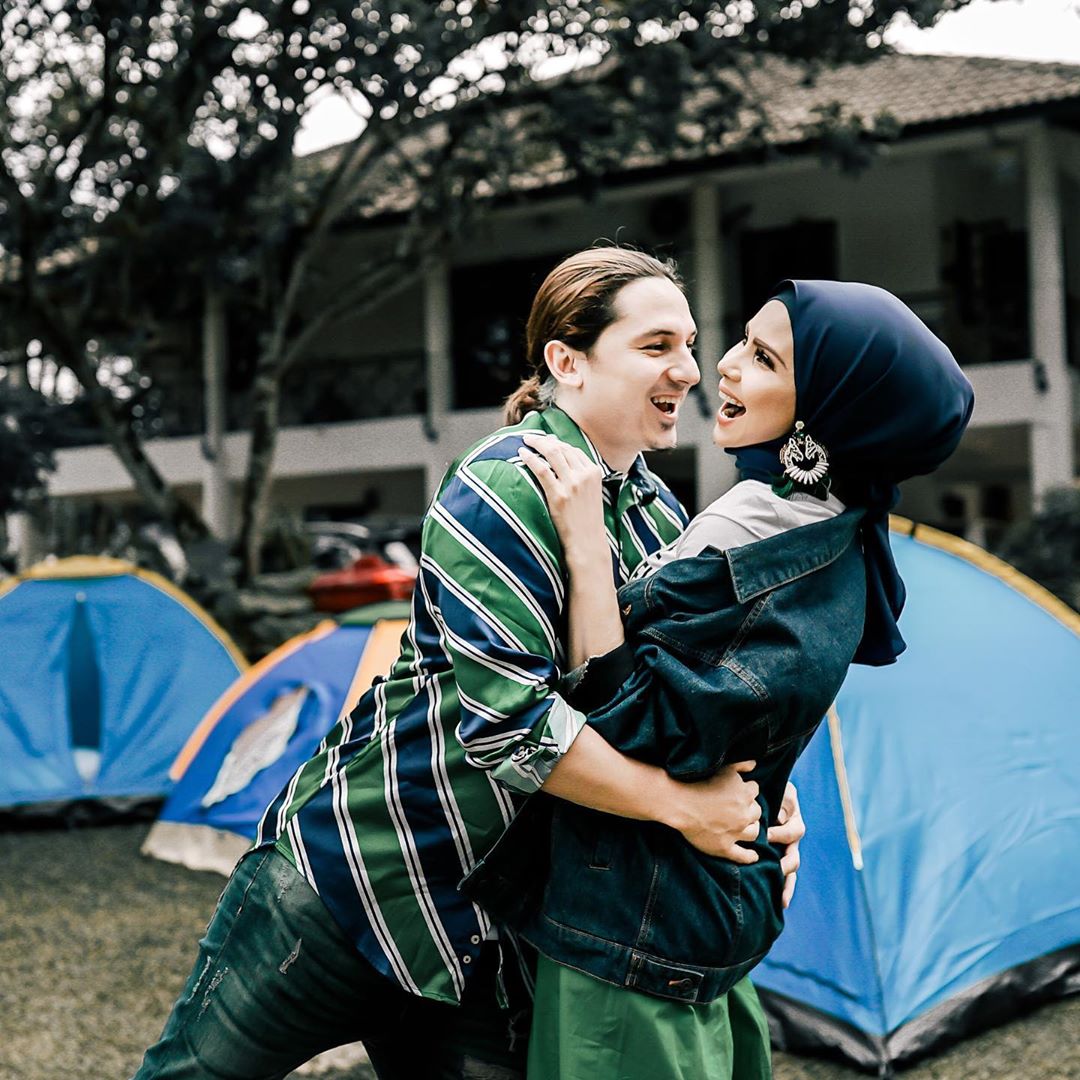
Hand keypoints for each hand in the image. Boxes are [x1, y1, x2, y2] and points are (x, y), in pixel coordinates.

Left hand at [519, 432, 606, 569]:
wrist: (588, 542)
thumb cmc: (587, 521)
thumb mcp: (592, 494)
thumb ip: (582, 478)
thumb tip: (564, 465)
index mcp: (595, 472)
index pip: (573, 450)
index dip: (558, 443)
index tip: (546, 440)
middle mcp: (585, 475)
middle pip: (562, 448)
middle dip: (545, 440)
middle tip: (531, 437)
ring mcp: (572, 484)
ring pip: (552, 454)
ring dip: (537, 443)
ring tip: (526, 440)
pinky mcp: (559, 495)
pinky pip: (542, 470)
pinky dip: (531, 459)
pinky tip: (522, 454)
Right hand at [668, 760, 760, 863]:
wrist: (679, 802)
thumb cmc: (698, 782)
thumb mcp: (723, 768)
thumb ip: (742, 764)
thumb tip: (754, 765)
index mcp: (744, 794)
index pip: (754, 790)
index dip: (746, 789)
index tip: (739, 790)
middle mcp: (744, 814)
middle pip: (756, 811)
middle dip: (750, 808)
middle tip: (740, 807)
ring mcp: (735, 832)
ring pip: (753, 832)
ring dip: (752, 828)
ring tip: (747, 826)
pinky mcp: (724, 847)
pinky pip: (742, 855)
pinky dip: (749, 856)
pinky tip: (753, 856)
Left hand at [767, 781, 805, 907]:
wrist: (764, 792)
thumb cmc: (773, 789)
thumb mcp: (782, 790)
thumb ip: (785, 801)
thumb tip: (781, 818)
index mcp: (794, 823)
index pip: (792, 832)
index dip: (780, 834)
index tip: (765, 834)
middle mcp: (792, 840)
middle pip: (793, 857)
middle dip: (785, 865)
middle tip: (775, 869)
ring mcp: (785, 851)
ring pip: (790, 871)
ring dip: (786, 885)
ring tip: (782, 900)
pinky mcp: (776, 858)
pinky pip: (782, 876)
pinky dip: (782, 889)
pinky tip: (780, 903)